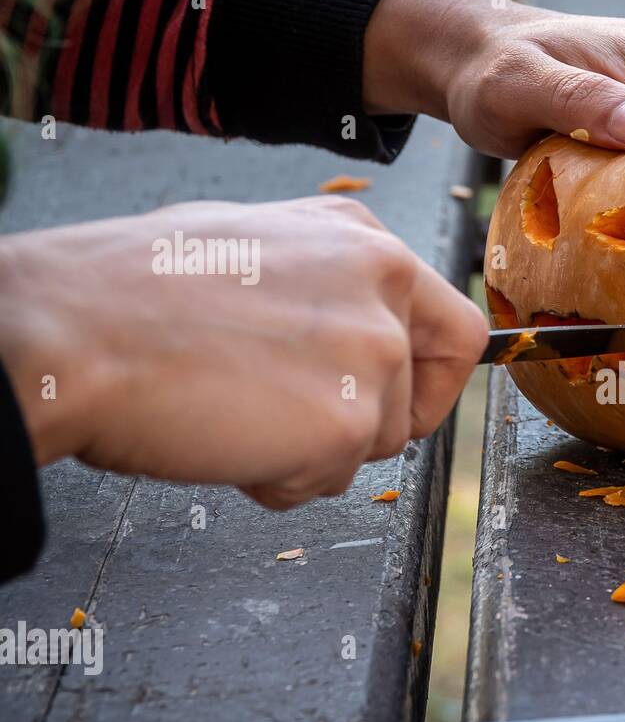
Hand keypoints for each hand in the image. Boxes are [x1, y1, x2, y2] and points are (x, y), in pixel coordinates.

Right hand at [0, 198, 486, 508]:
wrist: (72, 330)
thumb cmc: (134, 292)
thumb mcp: (254, 248)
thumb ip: (329, 287)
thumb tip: (360, 330)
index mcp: (365, 240)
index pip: (456, 329)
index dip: (432, 382)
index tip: (402, 406)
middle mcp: (383, 287)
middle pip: (420, 396)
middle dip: (366, 426)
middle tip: (297, 421)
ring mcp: (372, 352)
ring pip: (373, 444)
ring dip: (310, 453)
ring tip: (236, 414)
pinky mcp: (347, 420)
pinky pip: (330, 480)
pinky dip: (279, 480)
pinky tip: (227, 438)